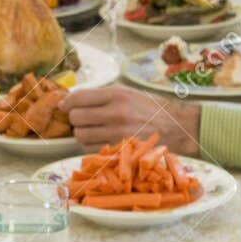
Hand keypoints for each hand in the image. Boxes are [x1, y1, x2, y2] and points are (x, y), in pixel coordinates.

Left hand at [61, 85, 200, 154]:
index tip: (64, 106)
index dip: (67, 103)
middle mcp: (116, 113)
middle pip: (76, 118)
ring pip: (81, 136)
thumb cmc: (148, 108)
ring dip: (82, 134)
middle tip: (83, 119)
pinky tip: (102, 140)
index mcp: (117, 94)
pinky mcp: (121, 149)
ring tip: (94, 130)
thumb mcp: (126, 92)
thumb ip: (99, 96)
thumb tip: (69, 101)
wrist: (176, 126)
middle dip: (76, 119)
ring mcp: (118, 133)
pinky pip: (92, 149)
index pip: (78, 98)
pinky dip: (92, 146)